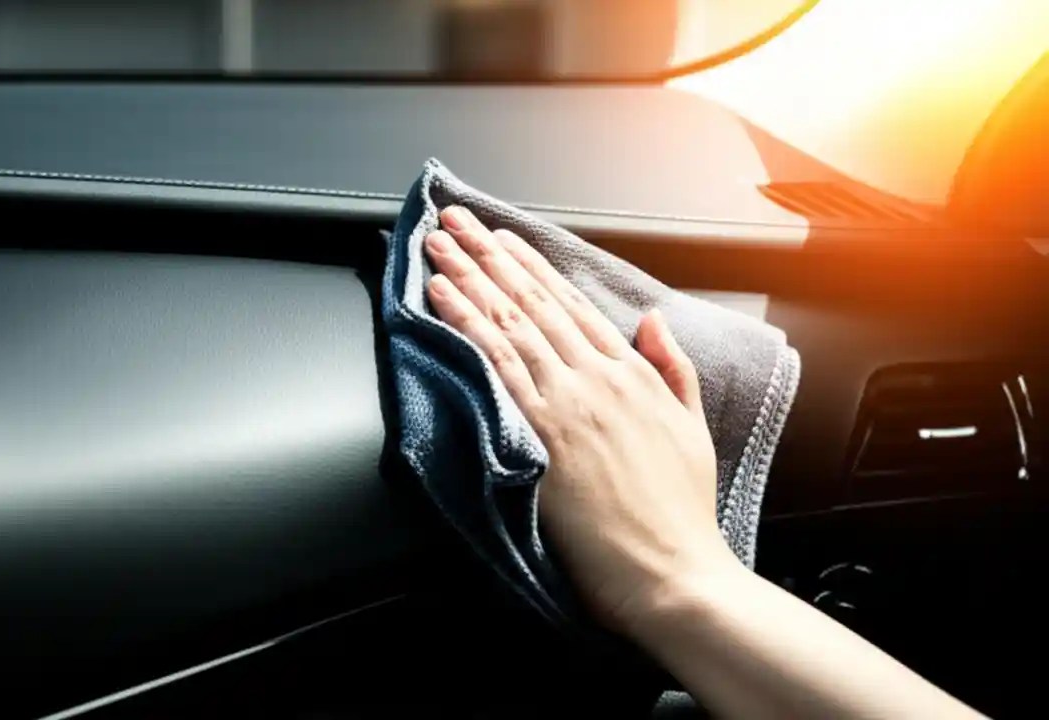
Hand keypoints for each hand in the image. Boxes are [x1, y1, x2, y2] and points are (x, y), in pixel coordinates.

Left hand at [424, 205, 738, 633]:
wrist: (673, 573)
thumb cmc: (680, 514)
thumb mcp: (690, 427)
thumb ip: (671, 368)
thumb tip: (651, 321)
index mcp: (631, 375)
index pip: (570, 305)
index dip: (531, 267)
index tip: (503, 239)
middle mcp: (596, 378)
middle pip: (532, 301)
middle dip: (489, 255)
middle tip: (455, 220)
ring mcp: (567, 402)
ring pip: (509, 322)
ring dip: (467, 276)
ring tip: (438, 243)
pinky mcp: (540, 433)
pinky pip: (494, 364)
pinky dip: (466, 324)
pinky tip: (442, 297)